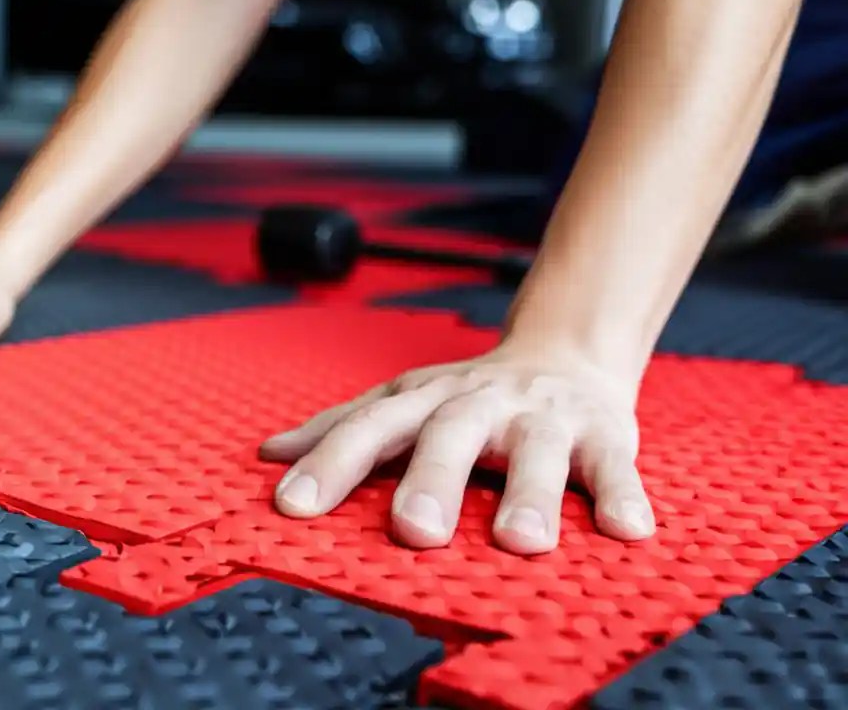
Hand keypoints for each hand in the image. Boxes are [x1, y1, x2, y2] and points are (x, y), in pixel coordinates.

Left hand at [259, 344, 654, 554]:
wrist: (567, 354)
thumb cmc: (469, 398)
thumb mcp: (404, 403)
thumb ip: (344, 429)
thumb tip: (268, 454)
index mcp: (424, 400)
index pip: (370, 428)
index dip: (329, 464)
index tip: (290, 506)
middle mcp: (480, 404)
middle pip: (451, 435)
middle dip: (432, 480)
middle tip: (413, 531)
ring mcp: (543, 418)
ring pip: (536, 452)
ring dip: (529, 494)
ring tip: (519, 541)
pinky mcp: (604, 434)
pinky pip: (613, 466)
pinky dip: (622, 496)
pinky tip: (627, 531)